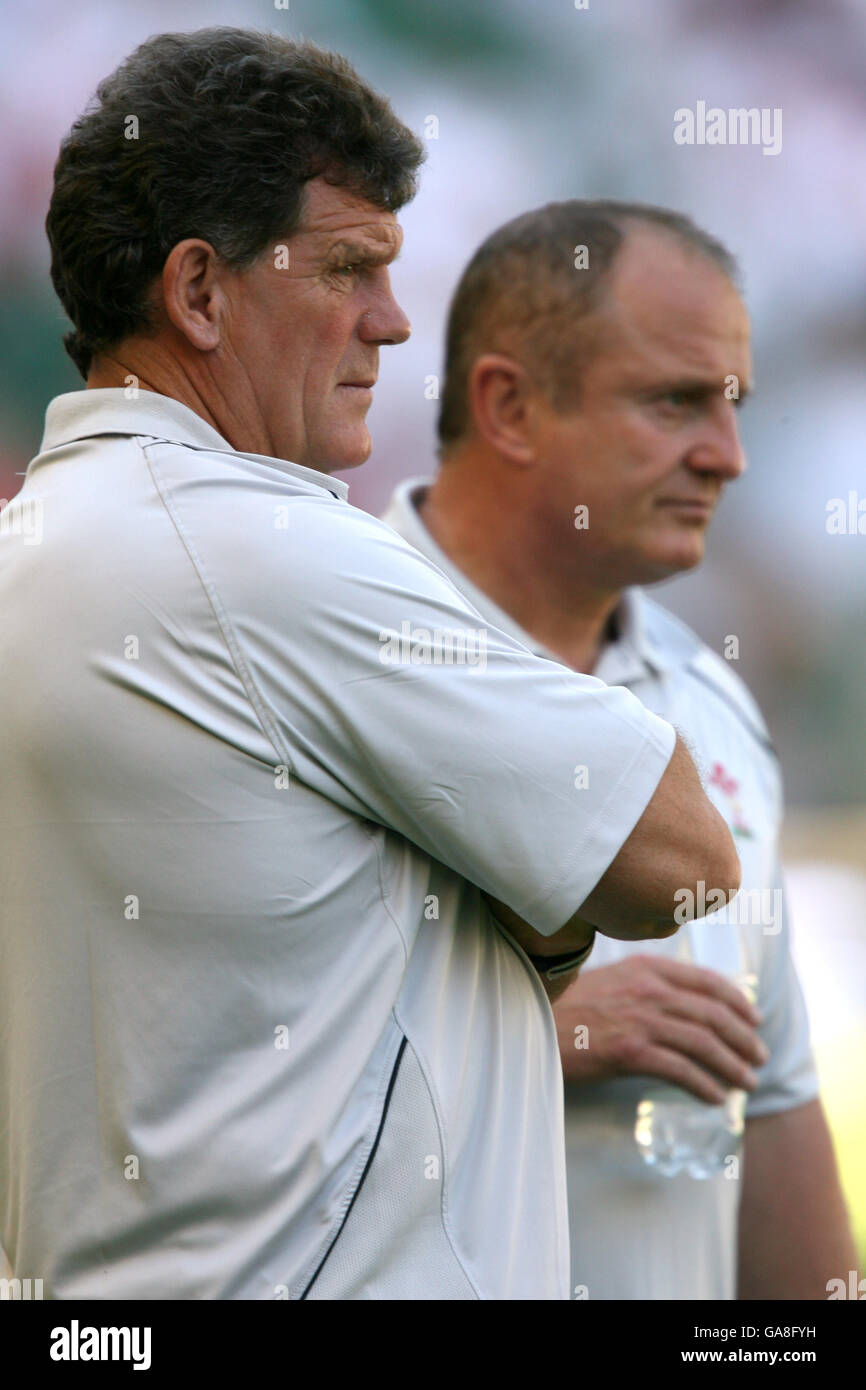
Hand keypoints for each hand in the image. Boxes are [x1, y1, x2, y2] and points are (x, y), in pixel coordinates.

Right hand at [553, 954, 769, 1101]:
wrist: (532, 1020)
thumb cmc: (570, 1005)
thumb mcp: (614, 979)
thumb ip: (648, 985)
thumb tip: (686, 1006)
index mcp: (647, 967)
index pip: (707, 982)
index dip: (738, 1002)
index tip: (755, 1019)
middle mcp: (649, 989)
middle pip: (713, 1014)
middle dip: (744, 1038)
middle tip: (759, 1057)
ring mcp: (640, 1020)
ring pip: (703, 1043)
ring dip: (732, 1065)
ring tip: (748, 1082)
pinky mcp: (629, 1051)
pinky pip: (680, 1071)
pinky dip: (704, 1086)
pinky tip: (715, 1098)